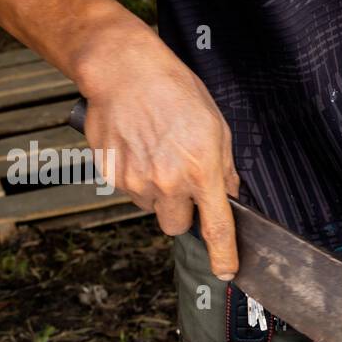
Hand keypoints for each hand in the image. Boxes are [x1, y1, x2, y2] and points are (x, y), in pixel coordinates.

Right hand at [76, 29, 240, 278]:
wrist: (123, 71)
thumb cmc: (173, 91)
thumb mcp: (216, 127)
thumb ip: (224, 169)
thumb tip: (230, 196)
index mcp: (201, 171)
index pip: (216, 229)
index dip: (223, 255)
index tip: (226, 270)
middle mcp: (168, 182)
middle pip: (177, 226)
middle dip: (182, 211)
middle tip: (180, 180)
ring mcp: (136, 181)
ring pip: (152, 208)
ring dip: (157, 192)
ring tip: (156, 154)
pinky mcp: (111, 175)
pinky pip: (129, 192)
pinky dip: (134, 178)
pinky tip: (138, 149)